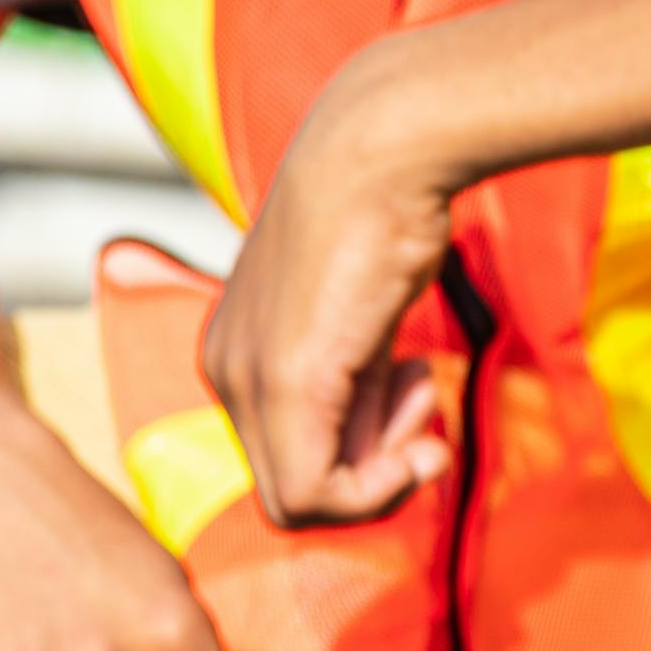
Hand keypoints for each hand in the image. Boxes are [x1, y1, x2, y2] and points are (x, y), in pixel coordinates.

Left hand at [213, 50, 473, 522]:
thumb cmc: (383, 214)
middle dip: (371, 472)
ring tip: (421, 391)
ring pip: (300, 502)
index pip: (284, 456)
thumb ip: (358, 383)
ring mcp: (247, 377)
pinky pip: (313, 495)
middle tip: (424, 407)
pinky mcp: (285, 382)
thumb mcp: (363, 318)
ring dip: (382, 476)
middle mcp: (225, 368)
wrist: (383, 148)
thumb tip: (389, 447)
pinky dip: (376, 491)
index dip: (358, 457)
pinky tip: (424, 436)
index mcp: (235, 349)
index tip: (412, 394)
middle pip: (291, 488)